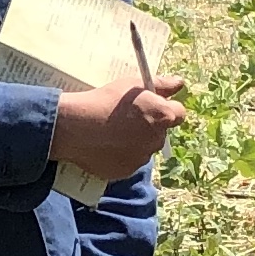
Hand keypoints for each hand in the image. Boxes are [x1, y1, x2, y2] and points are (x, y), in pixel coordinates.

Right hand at [53, 76, 187, 182]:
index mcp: (163, 116)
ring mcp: (141, 158)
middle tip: (127, 119)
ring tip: (112, 133)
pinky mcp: (126, 172)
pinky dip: (120, 156)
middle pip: (159, 133)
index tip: (150, 106)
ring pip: (143, 149)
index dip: (165, 108)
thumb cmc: (104, 100)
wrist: (75, 126)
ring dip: (134, 142)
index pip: (179, 113)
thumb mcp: (132, 84)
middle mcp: (157, 140)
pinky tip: (104, 145)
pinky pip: (128, 162)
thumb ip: (161, 85)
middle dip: (149, 127)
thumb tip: (179, 83)